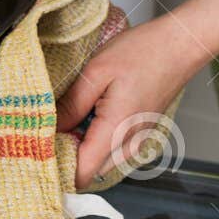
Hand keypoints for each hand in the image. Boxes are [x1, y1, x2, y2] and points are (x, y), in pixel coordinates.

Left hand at [55, 12, 196, 190]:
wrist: (180, 45)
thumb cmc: (143, 52)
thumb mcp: (96, 71)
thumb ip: (71, 104)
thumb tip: (48, 127)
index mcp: (116, 131)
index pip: (82, 174)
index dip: (57, 166)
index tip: (39, 150)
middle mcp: (130, 144)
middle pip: (89, 170)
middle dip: (67, 154)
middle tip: (50, 127)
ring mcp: (138, 141)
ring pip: (101, 160)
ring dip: (83, 145)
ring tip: (71, 116)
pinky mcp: (142, 134)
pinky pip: (114, 148)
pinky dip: (98, 138)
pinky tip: (92, 113)